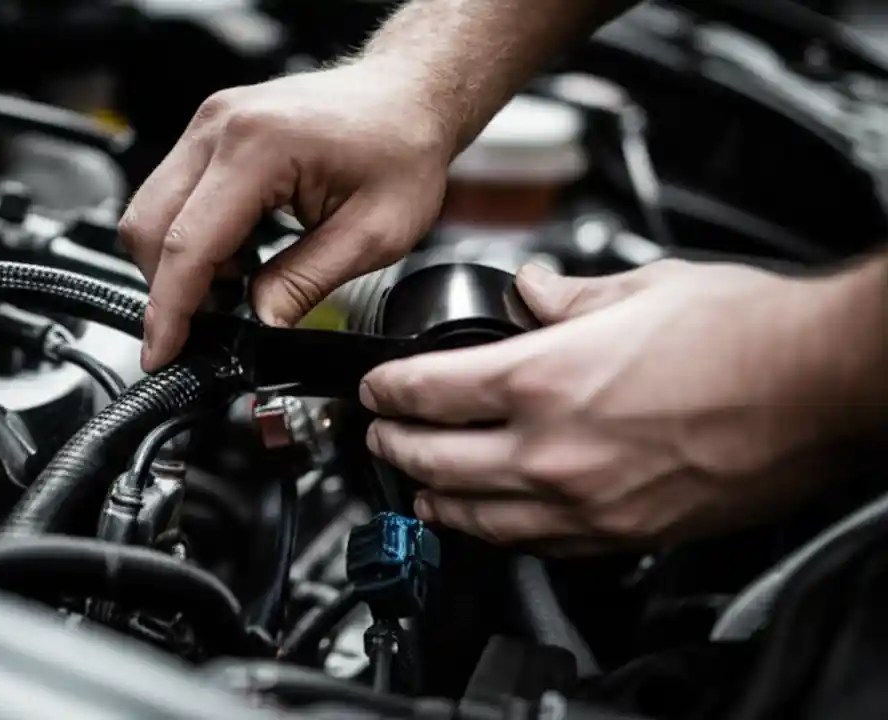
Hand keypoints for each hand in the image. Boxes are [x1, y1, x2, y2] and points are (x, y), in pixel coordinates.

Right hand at [120, 59, 455, 370]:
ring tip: (237, 284)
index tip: (162, 352)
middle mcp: (220, 127)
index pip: (188, 243)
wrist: (408, 94)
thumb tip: (260, 323)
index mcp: (258, 146)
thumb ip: (306, 283)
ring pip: (153, 210)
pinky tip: (238, 254)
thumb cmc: (402, 146)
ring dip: (179, 262)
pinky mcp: (211, 133)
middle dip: (168, 288)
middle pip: (149, 226)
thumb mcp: (373, 234)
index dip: (170, 309)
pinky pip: (172, 194)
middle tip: (211, 326)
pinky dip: (191, 237)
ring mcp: (210, 125)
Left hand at [360, 259, 887, 553]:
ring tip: (414, 486)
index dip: (386, 388)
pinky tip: (486, 521)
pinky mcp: (620, 536)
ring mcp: (583, 502)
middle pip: (432, 459)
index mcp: (542, 378)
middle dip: (392, 444)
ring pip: (473, 516)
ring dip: (430, 499)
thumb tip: (530, 289)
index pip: (426, 391)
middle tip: (380, 434)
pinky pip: (532, 544)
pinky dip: (494, 531)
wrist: (822, 388)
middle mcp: (551, 449)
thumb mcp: (639, 287)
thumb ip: (565, 295)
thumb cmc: (745, 335)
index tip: (376, 387)